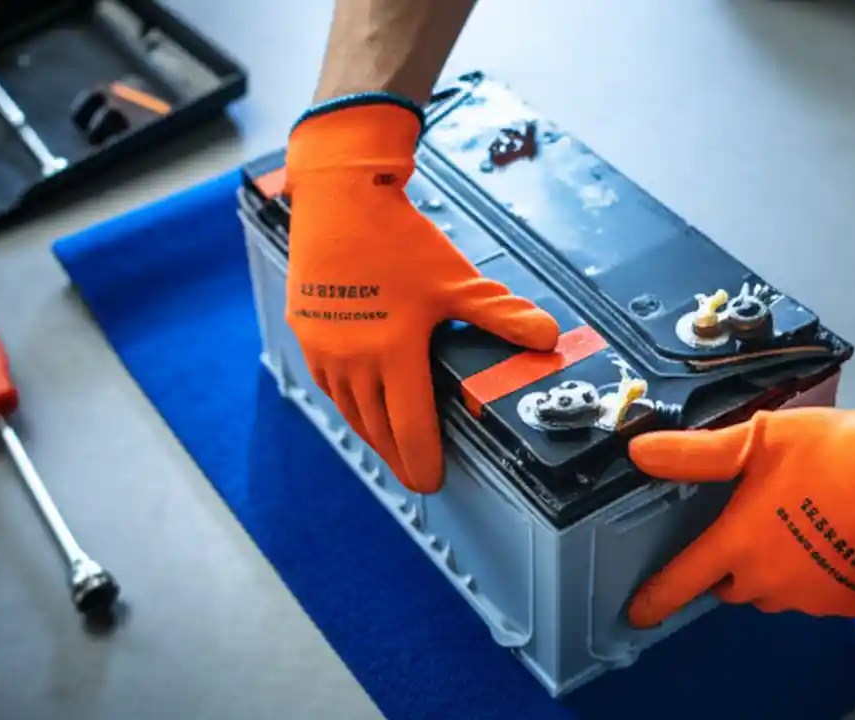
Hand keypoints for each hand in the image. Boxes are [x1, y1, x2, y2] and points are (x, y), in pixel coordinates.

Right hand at [285, 100, 558, 492]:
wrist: (340, 200)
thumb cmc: (398, 240)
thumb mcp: (455, 281)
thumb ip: (500, 315)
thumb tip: (547, 337)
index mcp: (394, 355)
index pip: (410, 429)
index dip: (423, 461)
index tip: (432, 481)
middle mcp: (354, 362)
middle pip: (378, 429)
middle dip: (399, 458)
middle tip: (416, 476)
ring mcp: (325, 350)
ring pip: (350, 411)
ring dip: (372, 436)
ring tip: (390, 448)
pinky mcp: (307, 333)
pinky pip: (329, 385)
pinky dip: (349, 404)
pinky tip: (360, 406)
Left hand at [626, 370, 854, 625]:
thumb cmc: (827, 449)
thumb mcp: (755, 440)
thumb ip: (695, 453)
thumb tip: (639, 452)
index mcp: (738, 543)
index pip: (683, 580)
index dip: (656, 597)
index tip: (638, 612)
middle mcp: (768, 580)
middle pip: (729, 588)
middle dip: (728, 567)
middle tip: (747, 527)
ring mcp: (808, 596)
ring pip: (772, 594)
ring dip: (771, 572)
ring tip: (793, 528)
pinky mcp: (847, 601)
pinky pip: (815, 596)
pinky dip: (813, 577)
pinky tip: (828, 541)